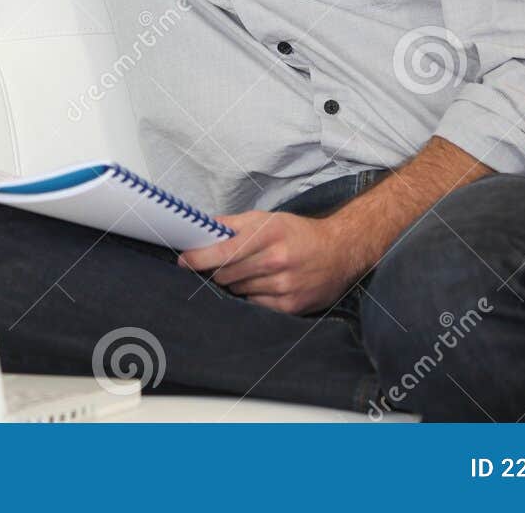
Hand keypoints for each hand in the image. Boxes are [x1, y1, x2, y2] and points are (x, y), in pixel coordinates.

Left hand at [177, 210, 368, 313]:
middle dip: (217, 270)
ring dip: (235, 282)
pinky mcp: (290, 305)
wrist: (340, 251)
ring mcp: (284, 285)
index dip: (199, 258)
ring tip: (250, 271)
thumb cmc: (298, 233)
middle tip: (220, 264)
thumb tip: (202, 228)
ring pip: (238, 290)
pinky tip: (264, 284)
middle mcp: (276, 260)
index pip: (224, 250)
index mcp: (268, 234)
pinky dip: (252, 295)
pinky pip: (254, 304)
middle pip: (227, 273)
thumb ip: (232, 224)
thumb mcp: (267, 219)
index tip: (184, 261)